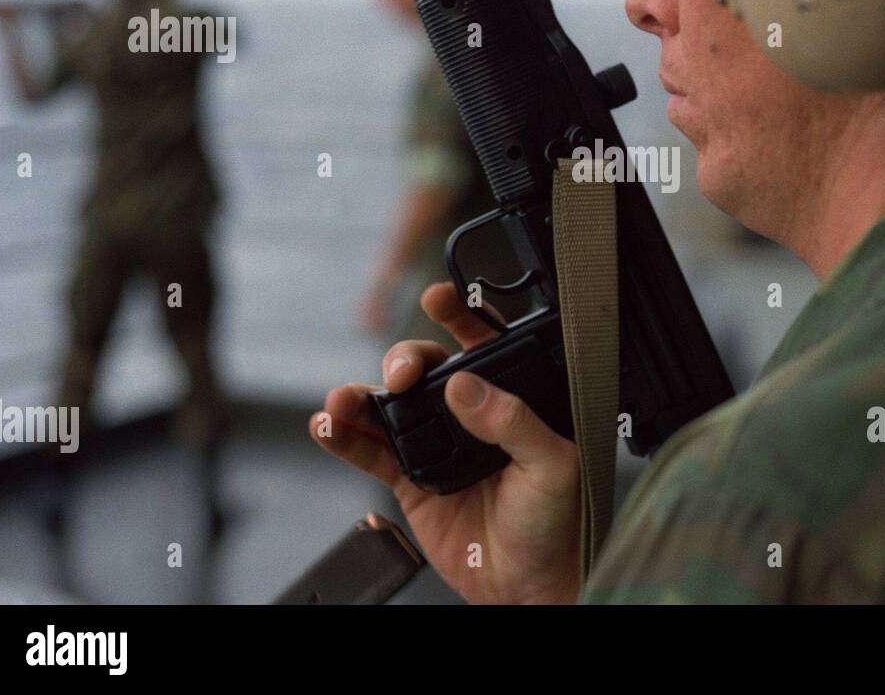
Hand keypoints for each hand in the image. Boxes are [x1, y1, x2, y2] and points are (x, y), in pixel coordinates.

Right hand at [313, 282, 580, 604]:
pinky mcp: (411, 480)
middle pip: (428, 367)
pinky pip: (372, 451)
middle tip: (401, 376)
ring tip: (343, 399)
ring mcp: (437, 443)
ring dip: (361, 396)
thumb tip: (465, 385)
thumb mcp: (552, 466)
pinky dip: (345, 437)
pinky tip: (327, 426)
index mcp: (513, 399)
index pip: (485, 344)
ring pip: (391, 405)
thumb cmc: (558, 523)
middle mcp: (472, 414)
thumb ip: (512, 422)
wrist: (529, 585)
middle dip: (405, 359)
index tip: (438, 298)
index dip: (461, 316)